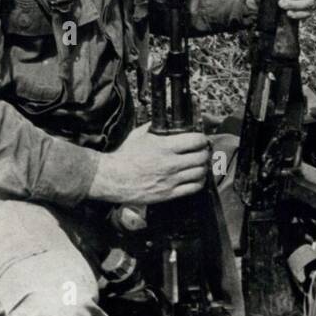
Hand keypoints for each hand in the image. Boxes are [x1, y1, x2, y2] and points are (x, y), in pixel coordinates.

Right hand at [87, 126, 210, 204]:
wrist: (110, 178)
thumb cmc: (123, 156)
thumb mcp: (138, 135)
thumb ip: (154, 128)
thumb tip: (164, 122)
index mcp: (164, 146)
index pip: (196, 140)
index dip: (202, 139)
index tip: (201, 139)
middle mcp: (170, 163)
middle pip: (201, 157)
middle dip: (205, 152)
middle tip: (203, 151)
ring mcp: (170, 180)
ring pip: (200, 172)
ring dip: (203, 167)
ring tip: (200, 164)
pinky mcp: (168, 194)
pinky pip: (193, 188)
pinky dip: (199, 182)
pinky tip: (195, 178)